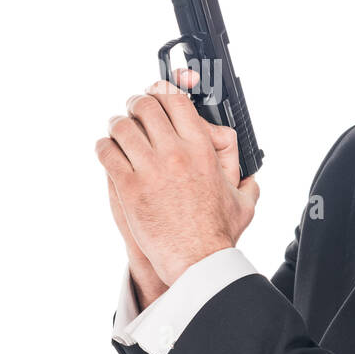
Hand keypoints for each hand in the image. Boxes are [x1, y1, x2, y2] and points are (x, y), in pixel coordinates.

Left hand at [95, 69, 258, 285]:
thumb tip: (251, 179)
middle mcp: (175, 153)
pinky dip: (103, 147)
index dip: (163, 92)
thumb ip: (247, 184)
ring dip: (117, 124)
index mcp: (202, 149)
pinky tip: (105, 150)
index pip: (177, 102)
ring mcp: (150, 169)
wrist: (197, 261)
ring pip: (123, 127)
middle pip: (146, 107)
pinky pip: (108, 154)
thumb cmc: (218, 235)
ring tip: (116, 129)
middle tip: (132, 109)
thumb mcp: (243, 203)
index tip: (156, 93)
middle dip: (136, 104)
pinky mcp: (130, 188)